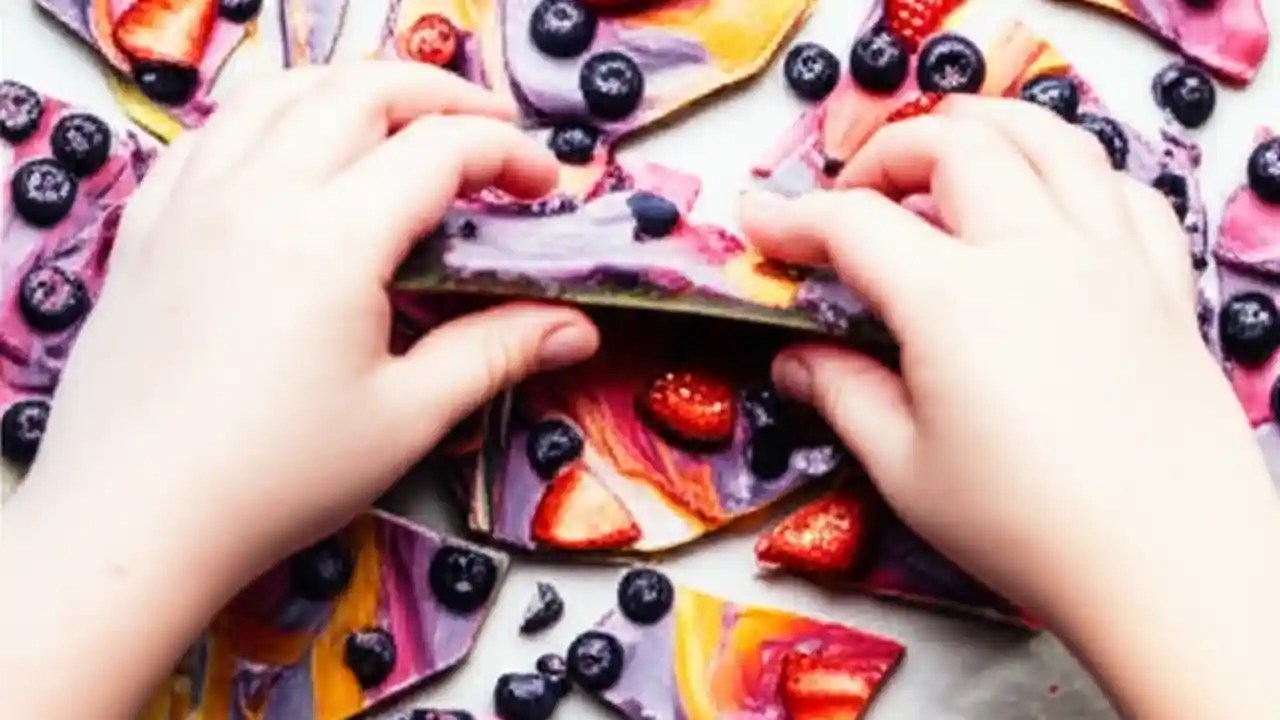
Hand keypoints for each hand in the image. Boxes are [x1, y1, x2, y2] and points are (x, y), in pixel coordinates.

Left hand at [0, 62, 597, 716]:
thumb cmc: (272, 478)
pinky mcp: (149, 225)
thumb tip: (575, 327)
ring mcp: (193, 201)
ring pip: (280, 92)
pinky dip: (268, 117)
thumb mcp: (405, 416)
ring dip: (354, 89)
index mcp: (333, 237)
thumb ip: (495, 352)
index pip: (440, 149)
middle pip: (362, 91)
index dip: (506, 152)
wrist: (132, 519)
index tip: (544, 185)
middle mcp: (259, 193)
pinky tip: (289, 151)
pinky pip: (210, 132)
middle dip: (441, 94)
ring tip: (399, 120)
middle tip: (489, 130)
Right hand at [743, 96, 1279, 718]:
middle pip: (953, 148)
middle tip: (851, 197)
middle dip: (886, 153)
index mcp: (955, 301)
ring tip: (946, 150)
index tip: (760, 223)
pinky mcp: (1161, 281)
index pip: (854, 224)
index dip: (793, 217)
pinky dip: (1074, 172)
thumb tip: (796, 360)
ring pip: (1049, 137)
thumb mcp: (906, 468)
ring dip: (984, 127)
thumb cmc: (1029, 527)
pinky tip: (1049, 199)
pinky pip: (1123, 188)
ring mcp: (1109, 258)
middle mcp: (1035, 254)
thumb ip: (842, 395)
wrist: (1169, 564)